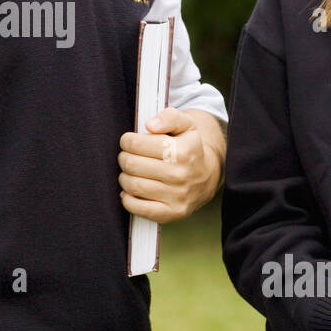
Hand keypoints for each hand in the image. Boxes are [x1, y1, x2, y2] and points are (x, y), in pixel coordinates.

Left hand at [118, 107, 223, 222]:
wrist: (207, 177)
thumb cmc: (189, 148)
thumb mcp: (186, 125)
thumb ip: (169, 117)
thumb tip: (150, 125)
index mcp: (182, 151)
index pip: (136, 144)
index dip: (127, 140)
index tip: (129, 141)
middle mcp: (180, 175)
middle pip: (131, 164)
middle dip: (124, 158)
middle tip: (128, 156)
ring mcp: (176, 197)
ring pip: (132, 185)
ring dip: (124, 177)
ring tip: (131, 172)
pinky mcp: (171, 213)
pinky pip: (137, 208)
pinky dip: (127, 199)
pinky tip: (131, 190)